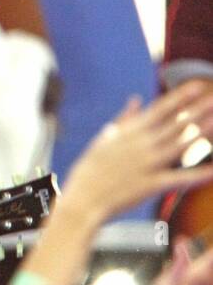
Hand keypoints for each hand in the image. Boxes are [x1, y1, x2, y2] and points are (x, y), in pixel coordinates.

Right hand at [61, 82, 212, 225]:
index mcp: (128, 133)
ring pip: (180, 145)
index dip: (179, 98)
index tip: (196, 86)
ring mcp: (148, 164)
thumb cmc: (89, 169)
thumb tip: (135, 99)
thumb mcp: (103, 138)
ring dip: (201, 132)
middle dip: (197, 110)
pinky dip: (198, 175)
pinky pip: (179, 178)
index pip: (159, 110)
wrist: (83, 198)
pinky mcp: (151, 185)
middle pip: (174, 125)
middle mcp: (141, 145)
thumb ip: (123, 118)